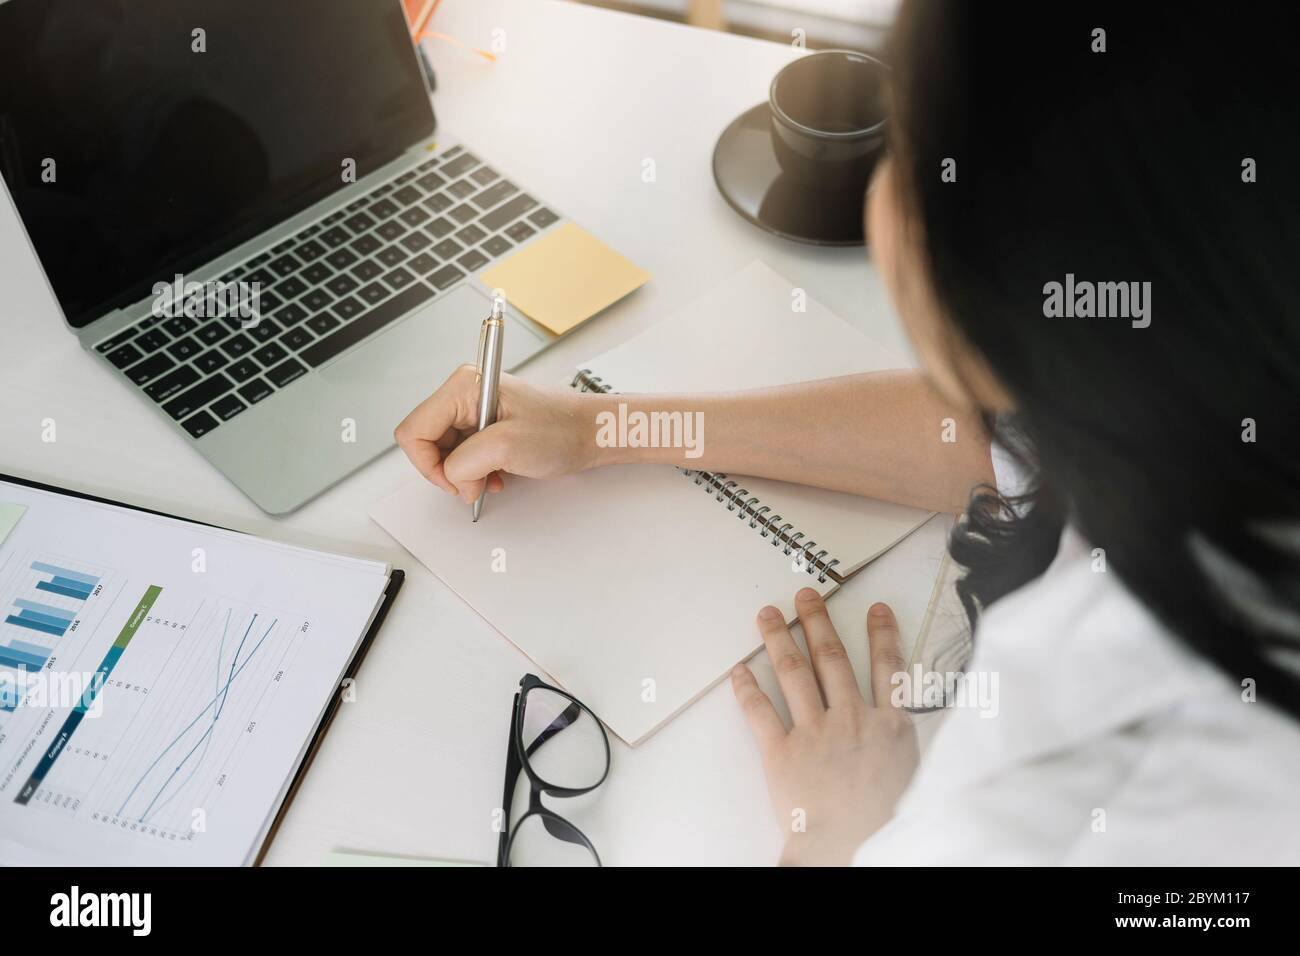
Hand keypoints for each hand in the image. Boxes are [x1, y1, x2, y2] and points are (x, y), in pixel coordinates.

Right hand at [394, 365, 597, 502]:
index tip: (455, 481)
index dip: (428, 464)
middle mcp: (464, 393)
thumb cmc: (562, 429)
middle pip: (426, 442)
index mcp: (463, 386)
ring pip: (444, 452)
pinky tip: (496, 474)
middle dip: (449, 470)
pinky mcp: (485, 425)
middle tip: (477, 482)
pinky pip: (463, 454)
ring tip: (492, 477)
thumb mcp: (508, 446)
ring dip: (465, 473)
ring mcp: (474, 410)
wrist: (591, 433)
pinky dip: (476, 471)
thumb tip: (452, 478)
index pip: (414, 430)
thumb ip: (466, 463)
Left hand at [730, 589, 918, 865]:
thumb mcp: (916, 778)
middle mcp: (851, 720)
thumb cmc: (888, 825)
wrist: (857, 850)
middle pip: (832, 658)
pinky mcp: (782, 753)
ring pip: (795, 672)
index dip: (881, 634)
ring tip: (768, 615)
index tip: (875, 610)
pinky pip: (760, 713)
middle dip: (818, 622)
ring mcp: (815, 733)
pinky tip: (740, 669)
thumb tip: (902, 732)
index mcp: (889, 727)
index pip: (888, 668)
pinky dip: (748, 689)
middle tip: (806, 597)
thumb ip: (904, 748)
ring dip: (779, 639)